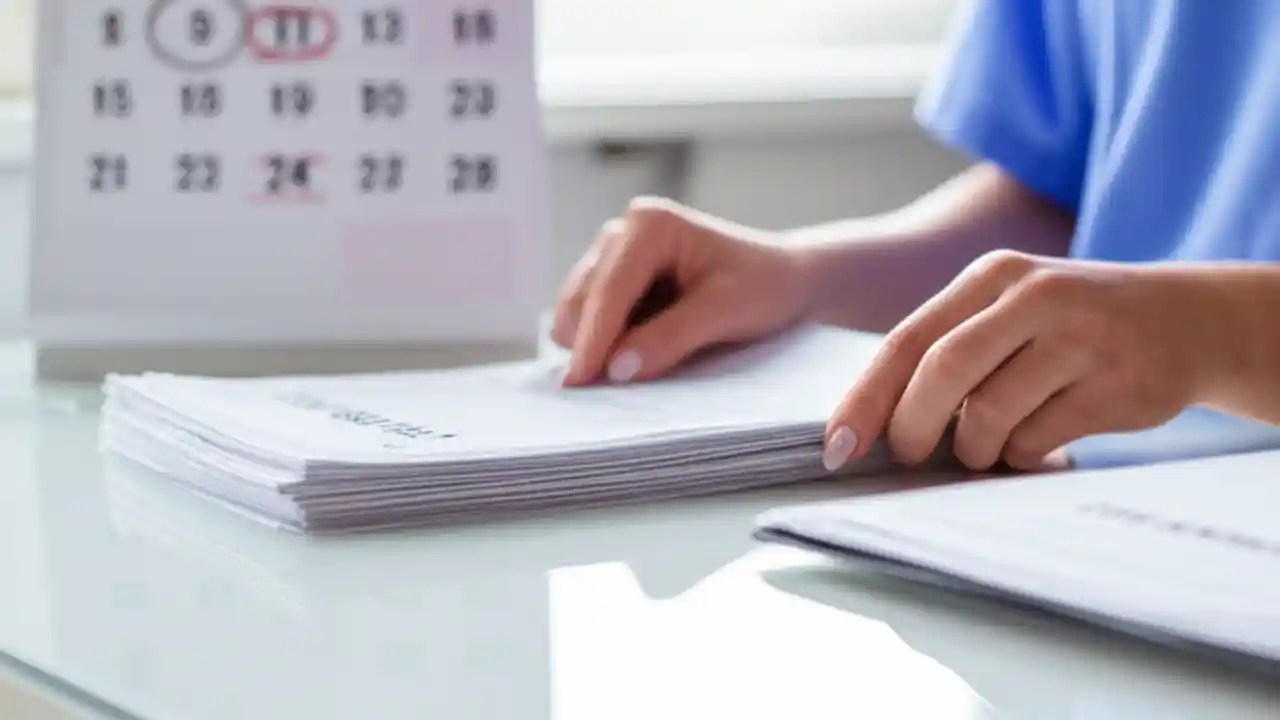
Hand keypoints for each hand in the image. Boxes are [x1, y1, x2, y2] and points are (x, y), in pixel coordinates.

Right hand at [555, 197, 808, 385]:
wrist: (786, 279)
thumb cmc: (765, 286)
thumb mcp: (725, 312)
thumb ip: (670, 338)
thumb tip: (617, 370)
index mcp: (649, 224)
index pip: (609, 288)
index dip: (593, 338)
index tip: (579, 382)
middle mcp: (621, 231)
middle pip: (580, 297)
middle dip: (588, 343)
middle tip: (603, 390)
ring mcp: (613, 254)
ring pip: (576, 309)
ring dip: (593, 343)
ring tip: (634, 367)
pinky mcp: (613, 279)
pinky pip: (588, 318)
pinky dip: (602, 342)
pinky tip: (634, 353)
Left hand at [822, 250, 1211, 471]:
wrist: (1187, 319)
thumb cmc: (1070, 324)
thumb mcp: (1008, 311)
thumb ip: (947, 350)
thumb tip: (871, 423)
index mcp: (992, 277)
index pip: (907, 340)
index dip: (866, 398)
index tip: (838, 446)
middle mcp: (1036, 296)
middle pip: (942, 371)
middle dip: (911, 426)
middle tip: (910, 454)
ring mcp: (1081, 337)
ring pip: (990, 414)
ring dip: (974, 448)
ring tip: (986, 445)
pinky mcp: (1117, 383)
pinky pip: (1039, 440)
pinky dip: (1022, 454)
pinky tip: (1037, 441)